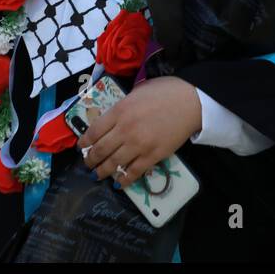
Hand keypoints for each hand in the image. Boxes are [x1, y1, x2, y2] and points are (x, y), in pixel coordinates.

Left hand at [79, 77, 202, 185]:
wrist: (192, 101)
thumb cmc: (167, 91)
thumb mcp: (138, 91)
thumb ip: (123, 106)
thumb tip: (112, 118)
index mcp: (120, 111)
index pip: (93, 131)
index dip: (84, 142)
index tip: (82, 147)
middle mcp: (125, 130)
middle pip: (100, 150)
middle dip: (90, 160)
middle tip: (88, 163)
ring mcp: (138, 145)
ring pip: (113, 164)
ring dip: (102, 172)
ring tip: (98, 174)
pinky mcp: (152, 157)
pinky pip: (133, 173)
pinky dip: (123, 180)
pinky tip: (119, 183)